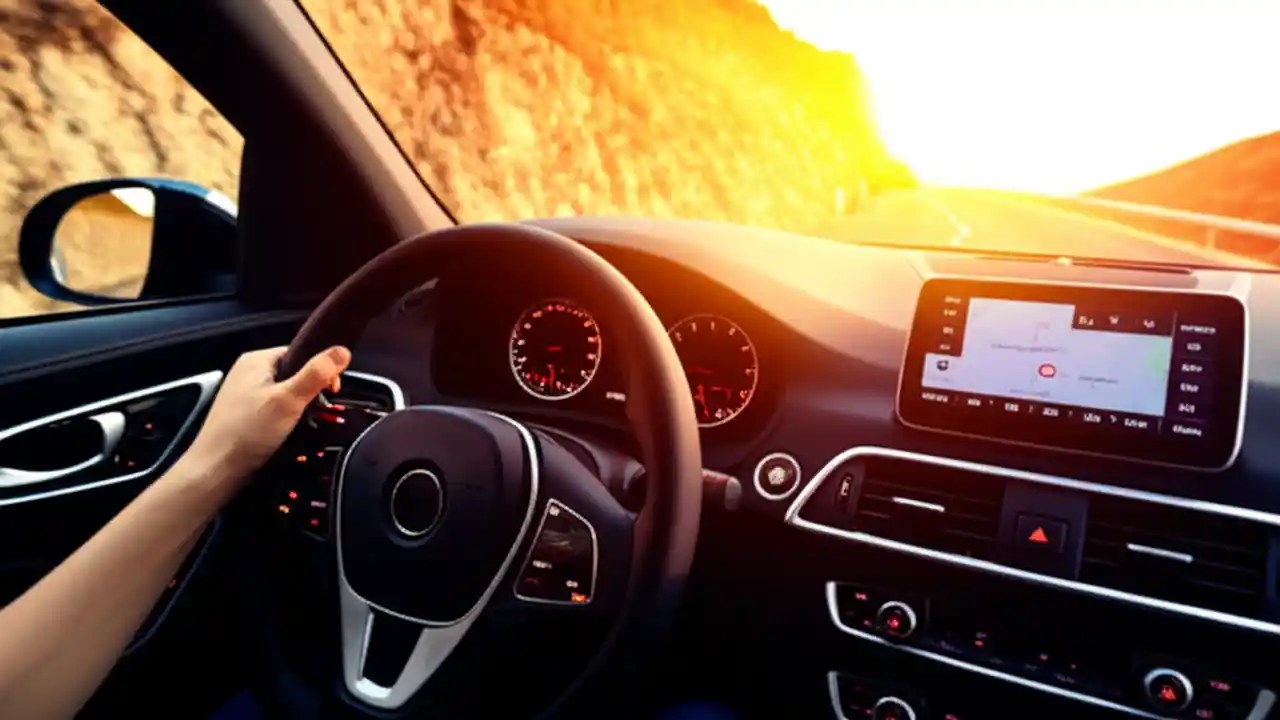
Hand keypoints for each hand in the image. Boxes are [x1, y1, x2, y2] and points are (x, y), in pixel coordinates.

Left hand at [174, 346, 351, 491]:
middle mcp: (248, 371)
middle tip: (318, 411)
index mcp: (256, 359)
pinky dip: (285, 417)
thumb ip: (316, 374)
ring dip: (298, 407)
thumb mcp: (288, 399)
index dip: (321, 369)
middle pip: (293, 373)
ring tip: (304, 424)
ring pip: (284, 392)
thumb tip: (343, 350)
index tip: (333, 392)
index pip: (300, 353)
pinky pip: (273, 407)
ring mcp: (243, 393)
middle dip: (310, 391)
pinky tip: (287, 432)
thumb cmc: (250, 430)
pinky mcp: (242, 413)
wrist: (216, 470)